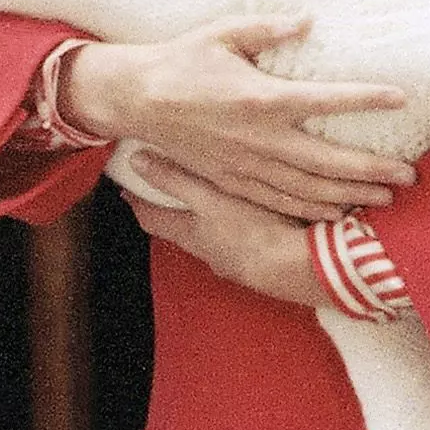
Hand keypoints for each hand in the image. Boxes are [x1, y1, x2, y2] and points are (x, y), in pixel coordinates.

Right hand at [61, 19, 410, 218]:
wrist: (136, 99)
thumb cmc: (182, 60)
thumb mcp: (223, 32)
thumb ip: (268, 28)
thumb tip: (308, 20)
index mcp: (261, 97)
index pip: (326, 100)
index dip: (366, 99)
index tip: (400, 98)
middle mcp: (259, 138)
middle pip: (327, 162)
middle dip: (371, 170)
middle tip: (409, 177)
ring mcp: (246, 166)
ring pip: (307, 190)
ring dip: (349, 195)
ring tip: (385, 199)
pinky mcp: (232, 181)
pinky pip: (278, 202)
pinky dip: (311, 211)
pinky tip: (337, 212)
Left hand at [121, 165, 323, 305]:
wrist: (302, 268)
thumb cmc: (251, 229)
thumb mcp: (208, 198)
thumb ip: (174, 180)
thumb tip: (135, 162)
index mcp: (191, 235)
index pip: (153, 219)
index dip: (139, 204)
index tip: (127, 192)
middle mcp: (209, 252)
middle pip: (182, 231)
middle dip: (174, 214)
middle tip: (169, 195)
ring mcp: (236, 263)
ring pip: (214, 240)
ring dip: (211, 224)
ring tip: (216, 204)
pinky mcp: (263, 265)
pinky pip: (245, 244)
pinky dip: (243, 232)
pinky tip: (258, 222)